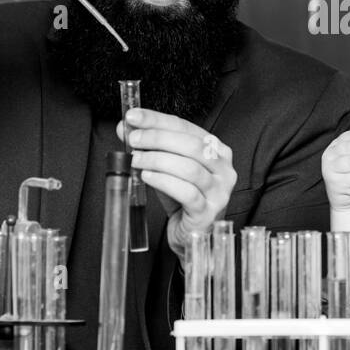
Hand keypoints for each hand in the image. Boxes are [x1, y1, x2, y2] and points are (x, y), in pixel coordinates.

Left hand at [119, 109, 236, 240]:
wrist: (191, 233)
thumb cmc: (181, 197)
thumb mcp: (165, 167)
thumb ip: (149, 146)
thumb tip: (126, 127)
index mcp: (217, 150)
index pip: (185, 127)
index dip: (157, 120)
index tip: (133, 116)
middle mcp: (223, 168)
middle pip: (191, 145)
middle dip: (158, 138)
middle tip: (134, 140)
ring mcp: (219, 191)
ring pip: (189, 168)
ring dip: (158, 160)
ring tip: (136, 160)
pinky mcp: (208, 212)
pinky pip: (187, 193)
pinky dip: (164, 181)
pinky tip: (147, 177)